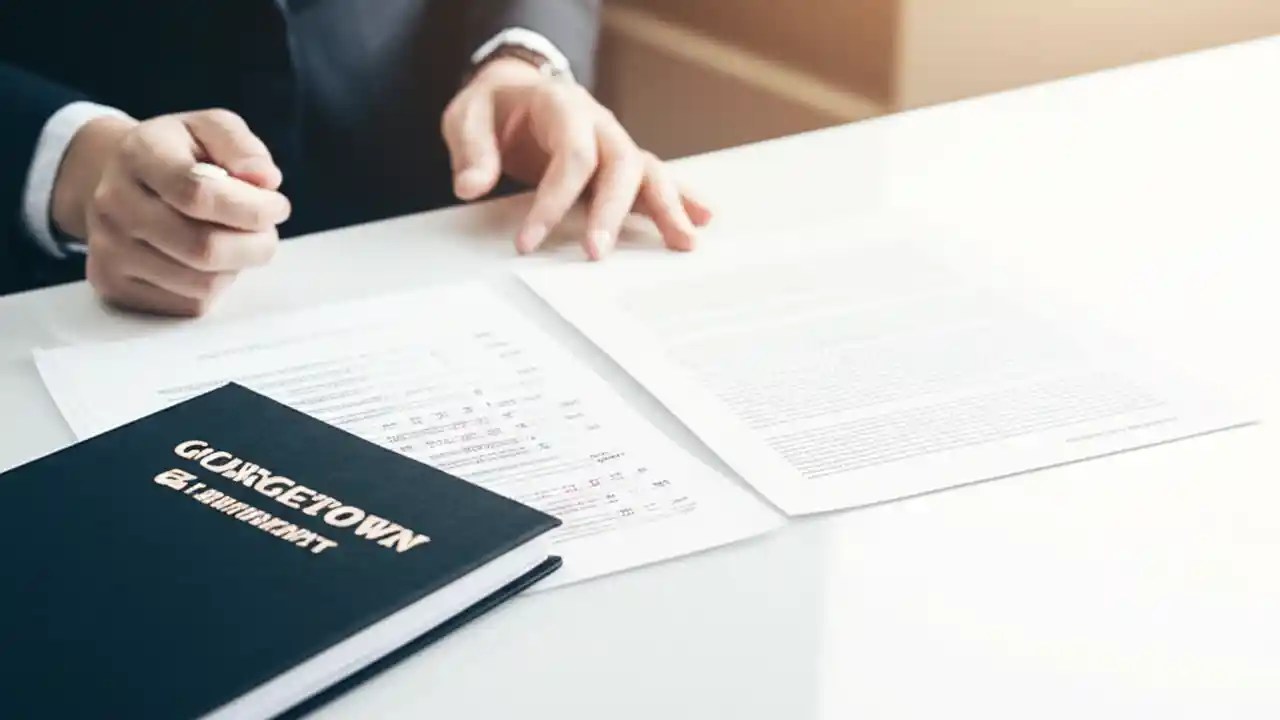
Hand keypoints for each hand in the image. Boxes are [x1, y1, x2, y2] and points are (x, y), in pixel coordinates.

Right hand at [52, 109, 290, 315]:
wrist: (114, 179)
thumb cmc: (177, 154)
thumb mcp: (209, 128)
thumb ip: (241, 146)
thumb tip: (266, 181)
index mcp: (139, 154)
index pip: (198, 194)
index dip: (251, 208)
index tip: (277, 206)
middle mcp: (114, 203)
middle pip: (203, 248)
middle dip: (255, 244)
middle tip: (266, 231)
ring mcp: (108, 249)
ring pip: (202, 283)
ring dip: (236, 266)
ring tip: (236, 241)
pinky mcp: (113, 286)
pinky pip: (188, 304)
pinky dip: (214, 286)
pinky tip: (208, 261)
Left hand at [442, 58, 711, 259]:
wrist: (516, 93)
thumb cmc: (494, 109)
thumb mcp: (468, 116)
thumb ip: (471, 150)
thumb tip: (471, 186)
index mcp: (562, 105)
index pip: (571, 154)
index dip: (553, 200)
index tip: (528, 241)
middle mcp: (598, 122)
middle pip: (620, 162)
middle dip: (612, 211)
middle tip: (597, 254)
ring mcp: (614, 143)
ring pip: (648, 171)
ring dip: (666, 207)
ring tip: (683, 242)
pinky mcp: (620, 164)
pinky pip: (655, 179)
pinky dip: (680, 199)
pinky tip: (701, 220)